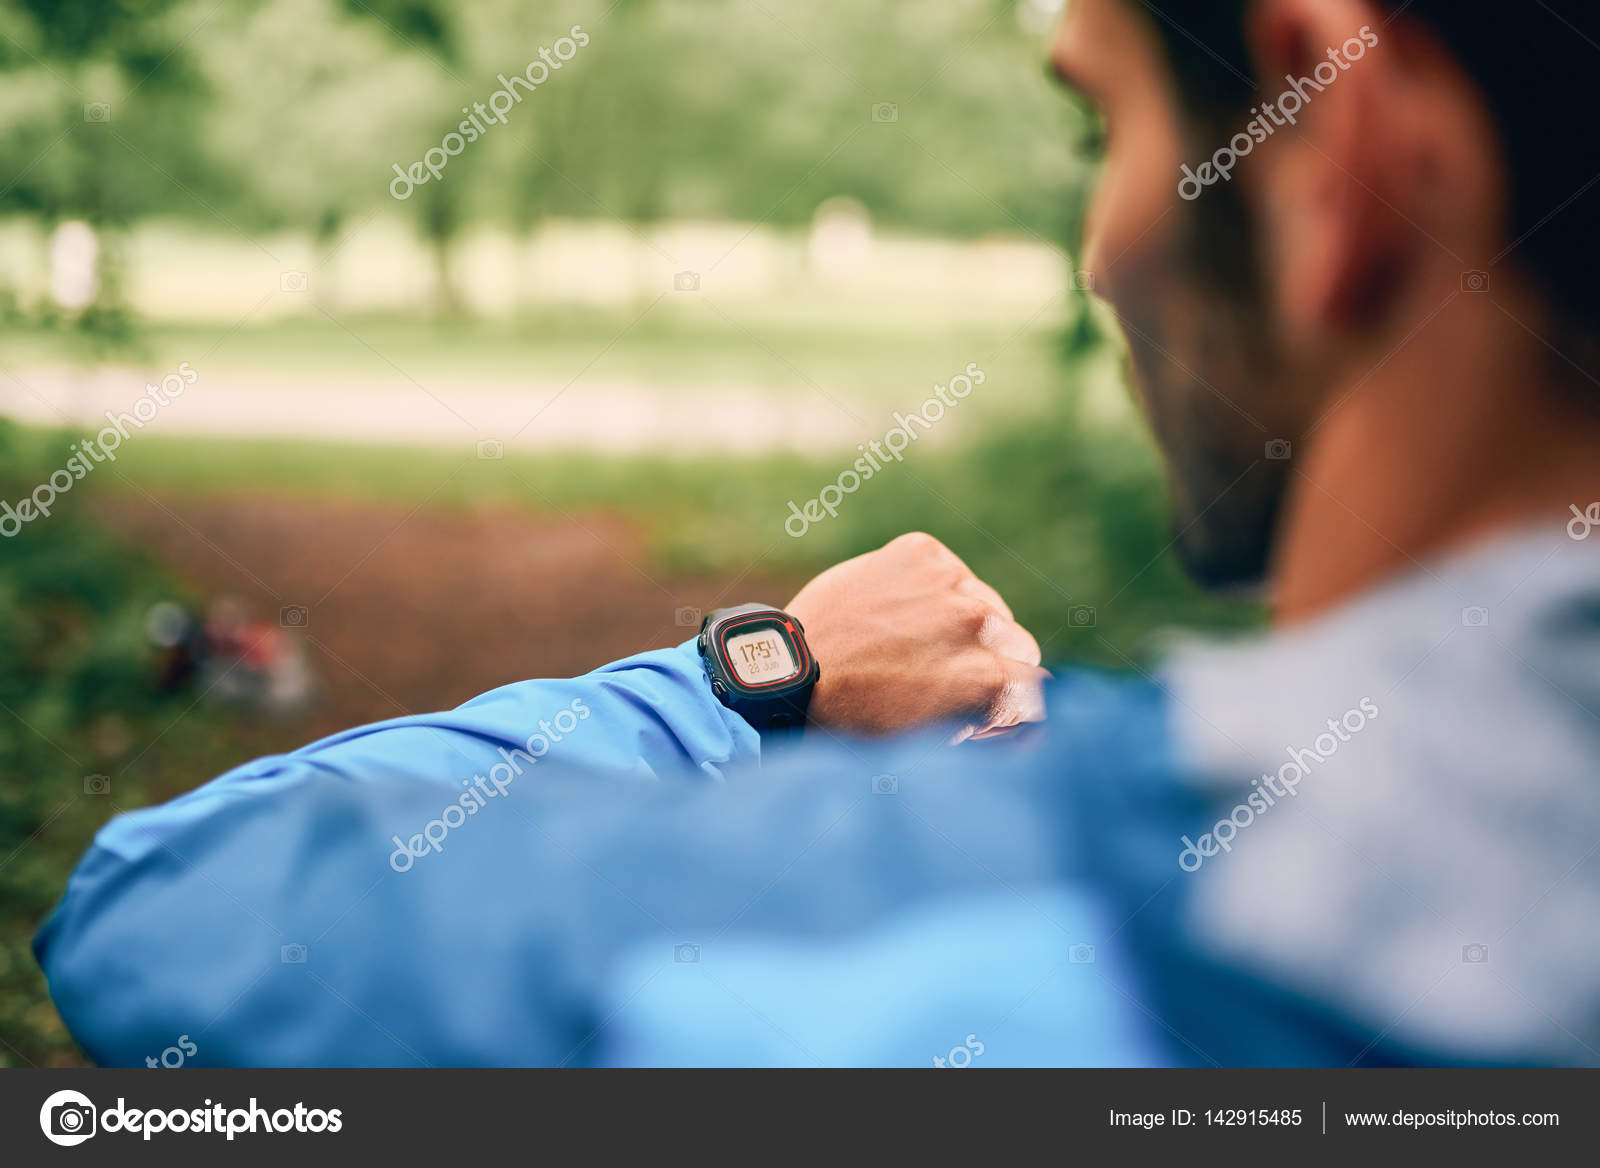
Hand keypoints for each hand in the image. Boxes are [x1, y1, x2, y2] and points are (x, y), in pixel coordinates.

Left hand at [784, 532, 1047, 740]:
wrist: (789, 672)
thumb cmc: (856, 723)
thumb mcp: (931, 741)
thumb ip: (986, 722)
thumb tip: (1027, 717)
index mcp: (988, 681)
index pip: (1036, 690)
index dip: (1012, 705)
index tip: (990, 713)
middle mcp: (978, 624)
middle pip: (1019, 644)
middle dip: (994, 663)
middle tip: (947, 677)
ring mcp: (950, 582)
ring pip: (986, 604)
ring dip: (964, 624)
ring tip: (913, 644)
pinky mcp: (922, 552)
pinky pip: (949, 572)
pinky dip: (932, 588)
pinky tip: (897, 611)